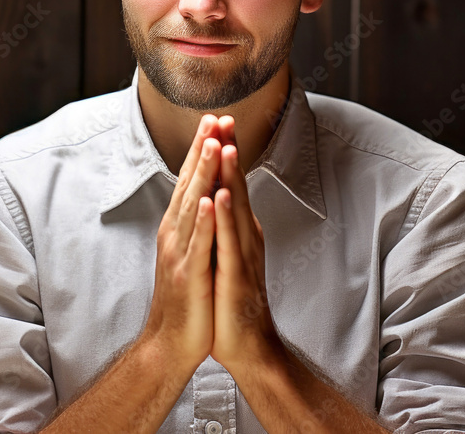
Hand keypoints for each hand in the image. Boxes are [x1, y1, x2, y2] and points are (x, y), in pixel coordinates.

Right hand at [140, 114, 221, 372]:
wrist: (171, 342)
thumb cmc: (187, 296)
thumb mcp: (191, 251)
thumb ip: (195, 222)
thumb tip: (206, 193)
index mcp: (179, 226)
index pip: (191, 179)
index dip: (201, 149)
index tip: (213, 120)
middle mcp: (175, 233)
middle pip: (189, 184)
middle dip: (202, 150)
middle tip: (213, 118)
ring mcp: (180, 253)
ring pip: (193, 206)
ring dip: (202, 175)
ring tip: (212, 145)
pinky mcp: (189, 275)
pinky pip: (198, 244)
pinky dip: (202, 220)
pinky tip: (208, 199)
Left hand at [210, 115, 282, 374]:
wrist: (247, 346)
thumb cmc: (234, 302)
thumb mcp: (230, 256)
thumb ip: (229, 228)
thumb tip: (223, 199)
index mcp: (240, 232)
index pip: (231, 185)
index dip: (224, 153)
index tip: (217, 122)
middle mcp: (245, 238)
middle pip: (236, 188)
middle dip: (228, 152)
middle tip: (224, 118)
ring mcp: (242, 256)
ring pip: (235, 210)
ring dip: (230, 177)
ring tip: (224, 146)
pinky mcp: (236, 277)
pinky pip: (228, 243)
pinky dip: (224, 218)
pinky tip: (220, 197)